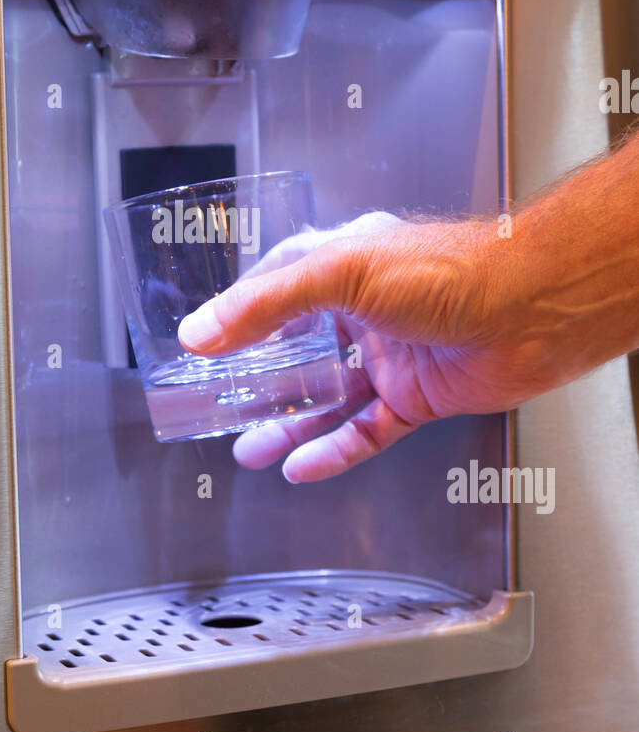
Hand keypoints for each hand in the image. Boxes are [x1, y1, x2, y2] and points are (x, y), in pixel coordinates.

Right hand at [177, 211, 555, 483]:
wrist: (530, 310)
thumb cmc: (448, 270)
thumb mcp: (339, 272)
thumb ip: (266, 304)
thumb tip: (201, 332)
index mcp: (344, 263)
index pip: (277, 288)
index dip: (240, 317)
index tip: (204, 345)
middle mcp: (367, 309)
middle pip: (300, 351)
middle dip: (260, 383)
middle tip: (222, 408)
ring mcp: (392, 356)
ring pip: (330, 398)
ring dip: (290, 426)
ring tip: (250, 450)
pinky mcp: (419, 397)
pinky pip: (367, 432)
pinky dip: (335, 451)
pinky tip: (303, 468)